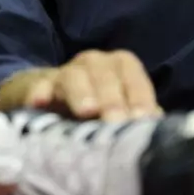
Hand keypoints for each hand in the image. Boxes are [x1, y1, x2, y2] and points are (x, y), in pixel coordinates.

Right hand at [0, 50, 161, 121]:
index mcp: (118, 68)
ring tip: (86, 112)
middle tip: (116, 121)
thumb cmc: (95, 108)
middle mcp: (92, 64)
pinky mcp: (36, 85)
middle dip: (112, 98)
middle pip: (104, 73)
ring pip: (73, 76)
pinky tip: (41, 103)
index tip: (143, 119)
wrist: (48, 101)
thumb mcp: (119, 111)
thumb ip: (138, 118)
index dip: (139, 95)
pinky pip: (37, 85)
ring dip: (81, 92)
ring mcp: (63, 73)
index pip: (132, 74)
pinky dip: (39, 92)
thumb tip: (157, 131)